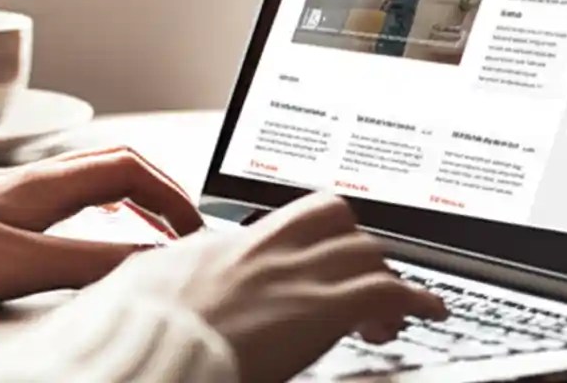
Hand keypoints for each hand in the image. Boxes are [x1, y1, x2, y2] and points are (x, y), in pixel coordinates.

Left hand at [0, 146, 202, 304]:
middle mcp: (36, 178)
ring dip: (132, 198)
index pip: (132, 169)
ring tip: (151, 231)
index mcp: (48, 183)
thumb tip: (152, 261)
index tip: (195, 232)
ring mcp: (15, 192)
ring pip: (92, 179)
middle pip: (118, 165)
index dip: (173, 196)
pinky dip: (99, 209)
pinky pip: (66, 197)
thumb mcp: (20, 264)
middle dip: (161, 192)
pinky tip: (89, 233)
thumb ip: (89, 263)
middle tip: (184, 229)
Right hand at [98, 192, 446, 382]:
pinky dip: (417, 297)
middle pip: (328, 216)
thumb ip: (157, 282)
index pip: (275, 225)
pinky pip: (388, 288)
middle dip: (351, 244)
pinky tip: (430, 311)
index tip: (310, 264)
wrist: (149, 351)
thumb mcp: (136, 294)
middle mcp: (262, 249)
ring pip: (364, 248)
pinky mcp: (323, 307)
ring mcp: (294, 274)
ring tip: (387, 310)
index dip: (305, 243)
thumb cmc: (138, 336)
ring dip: (381, 275)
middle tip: (357, 277)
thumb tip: (143, 287)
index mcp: (219, 248)